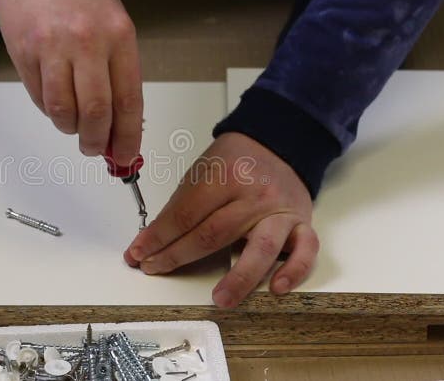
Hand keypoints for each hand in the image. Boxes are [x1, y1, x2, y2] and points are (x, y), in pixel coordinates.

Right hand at [0, 0, 142, 165]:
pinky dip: (50, 110)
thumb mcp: (115, 26)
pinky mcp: (24, 53)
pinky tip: (56, 102)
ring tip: (73, 126)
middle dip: (97, 141)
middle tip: (95, 149)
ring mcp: (53, 48)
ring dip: (70, 128)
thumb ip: (118, 74)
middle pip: (95, 112)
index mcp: (119, 37)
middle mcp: (88, 42)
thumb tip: (118, 125)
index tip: (126, 156)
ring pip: (63, 111)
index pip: (128, 102)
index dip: (127, 137)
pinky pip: (39, 98)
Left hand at [124, 132, 319, 307]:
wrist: (279, 143)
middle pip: (214, 234)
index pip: (186, 215)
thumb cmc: (236, 160)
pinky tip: (276, 287)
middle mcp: (255, 195)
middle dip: (178, 256)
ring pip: (261, 248)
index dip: (158, 237)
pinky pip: (304, 250)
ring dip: (238, 277)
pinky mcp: (302, 223)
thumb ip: (182, 204)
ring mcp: (280, 211)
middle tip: (155, 269)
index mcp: (226, 176)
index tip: (138, 253)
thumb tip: (154, 239)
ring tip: (219, 300)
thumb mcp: (203, 170)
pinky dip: (294, 270)